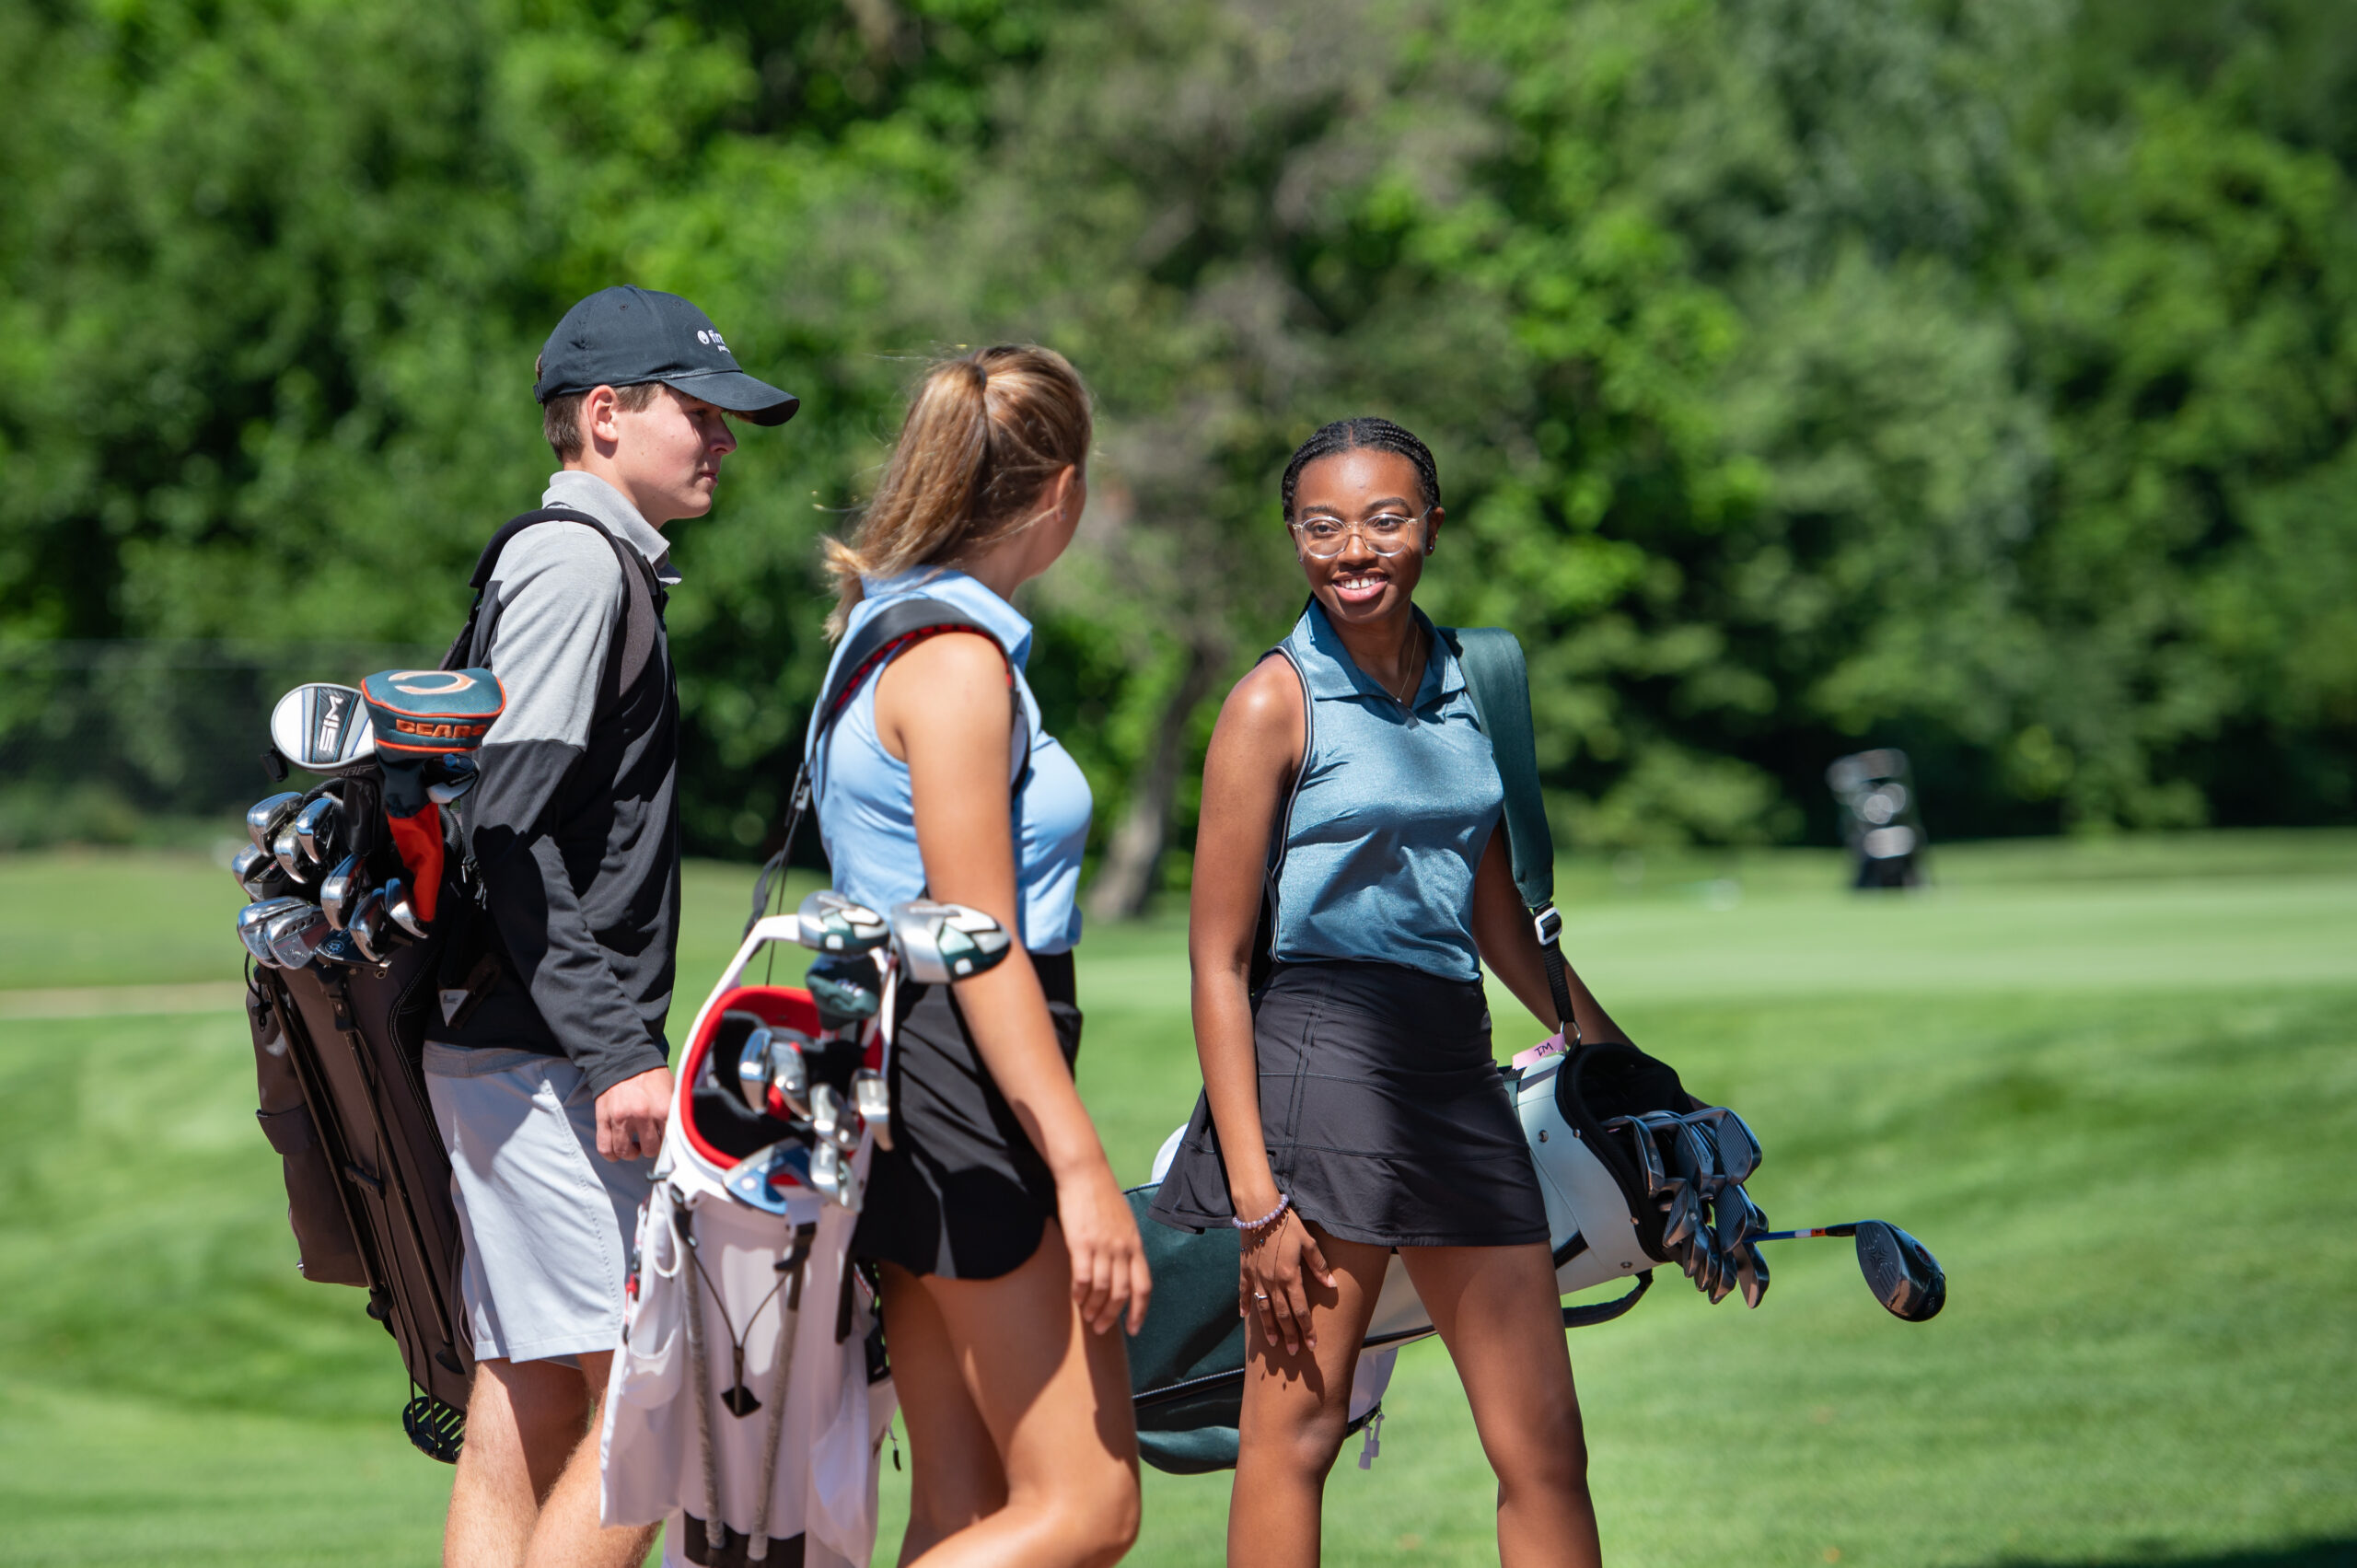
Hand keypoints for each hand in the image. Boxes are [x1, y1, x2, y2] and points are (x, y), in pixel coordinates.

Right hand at [595, 1066, 671, 1160]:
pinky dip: (611, 1155)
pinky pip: (605, 1148)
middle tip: (650, 1141)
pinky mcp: (603, 1119)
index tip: (667, 1142)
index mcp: (663, 1108)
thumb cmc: (650, 1076)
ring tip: (634, 1146)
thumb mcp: (671, 1089)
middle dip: (650, 1148)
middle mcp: (642, 1115)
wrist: (623, 1059)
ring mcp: (620, 1118)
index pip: (670, 1140)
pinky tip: (617, 1150)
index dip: (669, 1144)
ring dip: (631, 1153)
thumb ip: (676, 1111)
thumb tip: (683, 1132)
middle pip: (649, 1149)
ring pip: (625, 1152)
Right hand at [1057, 1161, 1152, 1335]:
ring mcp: (1103, 1245)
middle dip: (1112, 1315)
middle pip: (1122, 1292)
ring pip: (1103, 1289)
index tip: (1133, 1330)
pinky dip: (1079, 1292)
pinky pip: (1083, 1277)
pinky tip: (1075, 1297)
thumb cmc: (1102, 1197)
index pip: (1143, 1286)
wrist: (1085, 1173)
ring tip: (1087, 1316)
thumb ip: (1126, 1247)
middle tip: (1100, 1328)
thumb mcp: (1124, 1223)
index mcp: (1135, 1244)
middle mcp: (1123, 1248)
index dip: (1139, 1311)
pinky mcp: (1081, 1242)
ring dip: (1094, 1307)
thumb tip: (1124, 1271)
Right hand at [1240, 1208, 1333, 1355]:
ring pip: (1264, 1309)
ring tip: (1273, 1343)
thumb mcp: (1309, 1243)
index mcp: (1291, 1277)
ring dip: (1269, 1328)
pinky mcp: (1245, 1272)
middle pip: (1282, 1315)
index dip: (1307, 1329)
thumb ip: (1319, 1266)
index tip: (1312, 1344)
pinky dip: (1244, 1305)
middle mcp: (1273, 1282)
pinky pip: (1244, 1293)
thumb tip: (1331, 1285)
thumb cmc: (1287, 1225)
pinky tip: (1244, 1318)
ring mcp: (1257, 1278)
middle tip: (1294, 1352)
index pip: (1301, 1310)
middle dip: (1290, 1335)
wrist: (1259, 1212)